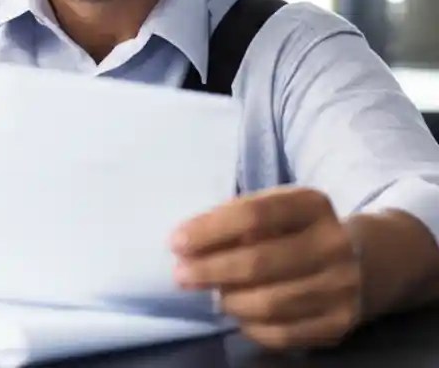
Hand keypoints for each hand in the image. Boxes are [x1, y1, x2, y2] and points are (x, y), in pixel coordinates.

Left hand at [171, 187, 362, 348]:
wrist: (362, 262)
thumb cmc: (295, 230)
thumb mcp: (272, 210)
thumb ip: (233, 220)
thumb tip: (187, 246)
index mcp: (312, 205)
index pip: (254, 215)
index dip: (210, 229)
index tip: (177, 242)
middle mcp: (333, 244)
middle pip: (259, 262)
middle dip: (211, 270)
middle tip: (181, 275)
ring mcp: (341, 287)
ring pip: (269, 303)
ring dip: (229, 301)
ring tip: (214, 295)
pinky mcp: (339, 323)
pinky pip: (281, 334)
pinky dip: (250, 326)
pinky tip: (239, 314)